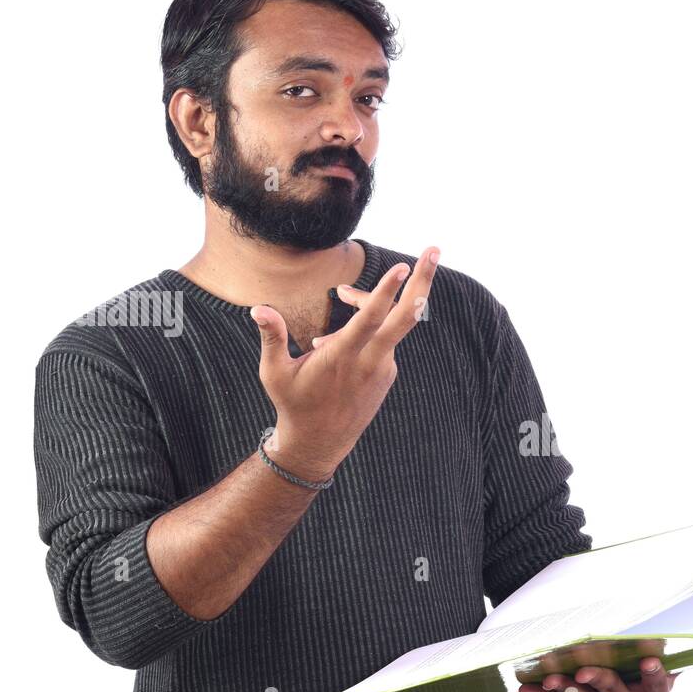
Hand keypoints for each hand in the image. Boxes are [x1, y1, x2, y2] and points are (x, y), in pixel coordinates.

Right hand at [251, 246, 438, 479]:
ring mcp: (384, 367)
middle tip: (433, 249)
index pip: (371, 320)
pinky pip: (382, 339)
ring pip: (388, 324)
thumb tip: (258, 308)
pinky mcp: (387, 372)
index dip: (386, 291)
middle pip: (406, 316)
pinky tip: (335, 340)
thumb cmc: (293, 403)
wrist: (320, 442)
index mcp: (344, 357)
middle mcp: (371, 361)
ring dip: (372, 301)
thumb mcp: (275, 372)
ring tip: (343, 294)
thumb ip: (272, 338)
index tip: (402, 267)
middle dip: (422, 281)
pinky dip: (366, 327)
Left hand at [518, 657, 677, 691]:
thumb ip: (641, 650)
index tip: (648, 661)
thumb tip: (632, 632)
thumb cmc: (635, 670)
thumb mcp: (643, 660)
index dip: (654, 674)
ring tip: (548, 678)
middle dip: (596, 679)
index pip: (657, 685)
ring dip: (565, 688)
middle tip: (581, 672)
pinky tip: (529, 687)